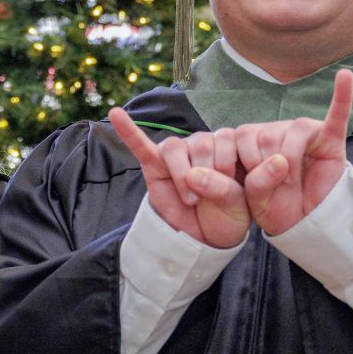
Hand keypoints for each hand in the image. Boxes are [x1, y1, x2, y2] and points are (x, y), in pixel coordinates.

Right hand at [107, 109, 250, 248]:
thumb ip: (222, 188)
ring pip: (174, 147)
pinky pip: (139, 144)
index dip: (227, 163)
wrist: (203, 238)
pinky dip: (128, 131)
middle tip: (206, 199)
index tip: (232, 189)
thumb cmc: (225, 216)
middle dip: (205, 173)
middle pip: (200, 142)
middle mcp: (201, 144)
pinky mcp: (153, 165)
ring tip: (190, 199)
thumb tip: (193, 175)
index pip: (225, 138)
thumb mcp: (236, 206)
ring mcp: (176, 154)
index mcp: (226, 147)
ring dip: (181, 173)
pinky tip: (116, 115)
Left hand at [234, 67, 352, 235]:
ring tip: (292, 178)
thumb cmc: (276, 206)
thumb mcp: (256, 198)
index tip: (251, 183)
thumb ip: (256, 182)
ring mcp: (306, 133)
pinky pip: (337, 115)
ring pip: (295, 130)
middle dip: (268, 164)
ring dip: (291, 157)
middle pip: (268, 133)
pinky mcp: (331, 140)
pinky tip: (345, 76)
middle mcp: (279, 130)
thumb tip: (280, 161)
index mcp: (255, 139)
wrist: (305, 223)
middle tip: (277, 186)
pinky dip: (342, 96)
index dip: (244, 161)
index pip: (244, 134)